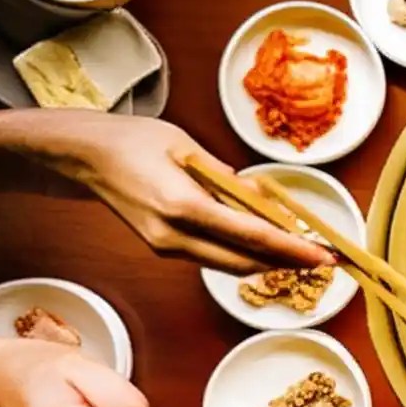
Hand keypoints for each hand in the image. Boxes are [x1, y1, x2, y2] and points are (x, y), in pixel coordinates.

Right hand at [35, 111, 333, 273]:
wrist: (83, 156)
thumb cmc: (133, 141)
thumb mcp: (187, 146)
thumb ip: (229, 179)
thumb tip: (266, 201)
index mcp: (182, 206)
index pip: (251, 236)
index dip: (292, 249)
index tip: (322, 255)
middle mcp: (174, 236)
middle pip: (244, 262)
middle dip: (287, 263)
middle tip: (322, 258)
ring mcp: (166, 247)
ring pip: (229, 266)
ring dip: (267, 262)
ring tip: (301, 252)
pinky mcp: (163, 248)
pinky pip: (212, 258)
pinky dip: (242, 254)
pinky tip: (264, 244)